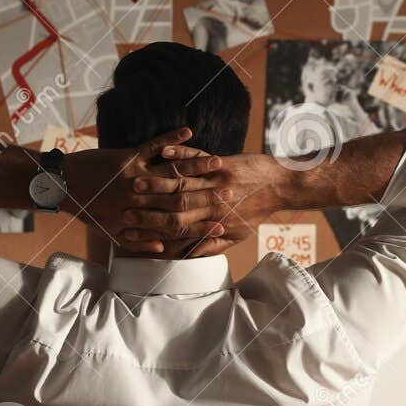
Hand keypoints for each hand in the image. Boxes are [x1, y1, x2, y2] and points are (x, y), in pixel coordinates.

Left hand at [62, 127, 232, 254]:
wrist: (61, 185)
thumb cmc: (86, 210)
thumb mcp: (111, 233)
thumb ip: (138, 242)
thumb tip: (163, 249)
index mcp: (138, 219)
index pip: (177, 224)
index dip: (201, 225)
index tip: (224, 224)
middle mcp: (141, 199)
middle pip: (181, 197)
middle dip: (208, 194)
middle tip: (232, 192)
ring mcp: (136, 176)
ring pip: (172, 172)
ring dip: (197, 166)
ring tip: (219, 164)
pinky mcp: (128, 157)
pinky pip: (154, 146)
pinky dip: (171, 139)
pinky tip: (188, 131)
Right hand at [120, 151, 288, 257]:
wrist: (281, 186)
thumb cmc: (257, 212)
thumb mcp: (237, 235)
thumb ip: (211, 244)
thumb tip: (188, 255)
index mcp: (213, 221)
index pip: (177, 228)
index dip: (154, 229)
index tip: (134, 231)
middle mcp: (213, 201)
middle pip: (174, 204)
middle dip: (148, 205)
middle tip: (124, 206)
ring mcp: (216, 180)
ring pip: (181, 181)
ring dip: (156, 180)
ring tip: (135, 180)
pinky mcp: (222, 162)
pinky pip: (195, 157)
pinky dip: (178, 152)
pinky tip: (161, 151)